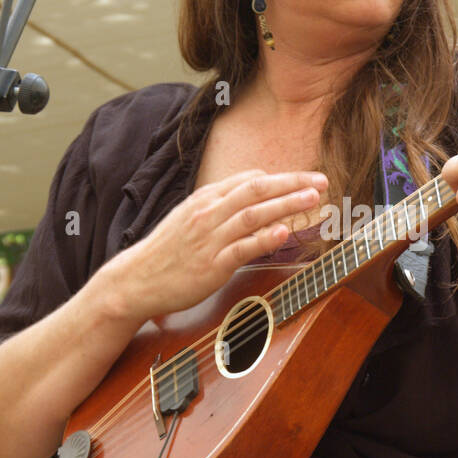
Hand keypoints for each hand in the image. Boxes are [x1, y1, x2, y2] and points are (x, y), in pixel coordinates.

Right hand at [108, 168, 328, 322]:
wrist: (137, 279)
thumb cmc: (168, 250)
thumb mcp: (190, 216)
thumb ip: (221, 203)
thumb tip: (255, 189)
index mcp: (205, 199)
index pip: (248, 180)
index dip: (281, 178)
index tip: (305, 179)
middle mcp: (209, 213)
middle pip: (256, 191)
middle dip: (291, 184)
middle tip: (321, 181)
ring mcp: (211, 239)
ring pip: (253, 215)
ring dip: (286, 205)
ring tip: (312, 199)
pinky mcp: (212, 266)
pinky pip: (242, 249)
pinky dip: (264, 239)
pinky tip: (283, 233)